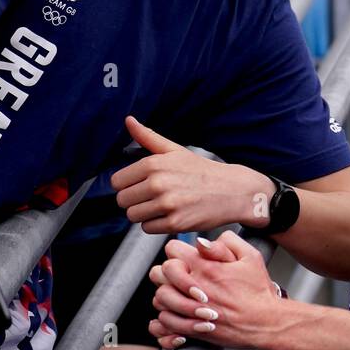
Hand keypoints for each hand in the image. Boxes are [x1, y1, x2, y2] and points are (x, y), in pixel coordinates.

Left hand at [112, 115, 268, 233]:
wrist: (233, 190)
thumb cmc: (203, 171)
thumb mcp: (175, 150)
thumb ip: (148, 137)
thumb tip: (129, 120)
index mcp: (154, 164)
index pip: (117, 182)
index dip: (127, 185)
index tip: (140, 185)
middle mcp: (158, 183)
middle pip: (123, 201)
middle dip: (135, 200)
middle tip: (153, 197)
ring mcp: (167, 205)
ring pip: (133, 216)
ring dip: (144, 213)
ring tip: (161, 206)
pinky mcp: (175, 223)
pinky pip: (147, 228)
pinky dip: (156, 224)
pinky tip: (170, 214)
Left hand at [147, 232, 282, 349]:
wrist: (265, 322)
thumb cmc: (258, 292)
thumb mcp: (250, 257)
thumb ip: (227, 243)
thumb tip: (202, 242)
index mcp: (205, 267)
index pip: (172, 249)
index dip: (178, 250)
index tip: (187, 257)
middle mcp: (193, 287)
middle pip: (158, 273)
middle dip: (167, 273)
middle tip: (180, 276)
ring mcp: (189, 309)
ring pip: (158, 299)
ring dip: (166, 296)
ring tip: (180, 296)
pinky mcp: (189, 330)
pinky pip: (161, 325)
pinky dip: (162, 322)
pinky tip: (174, 317)